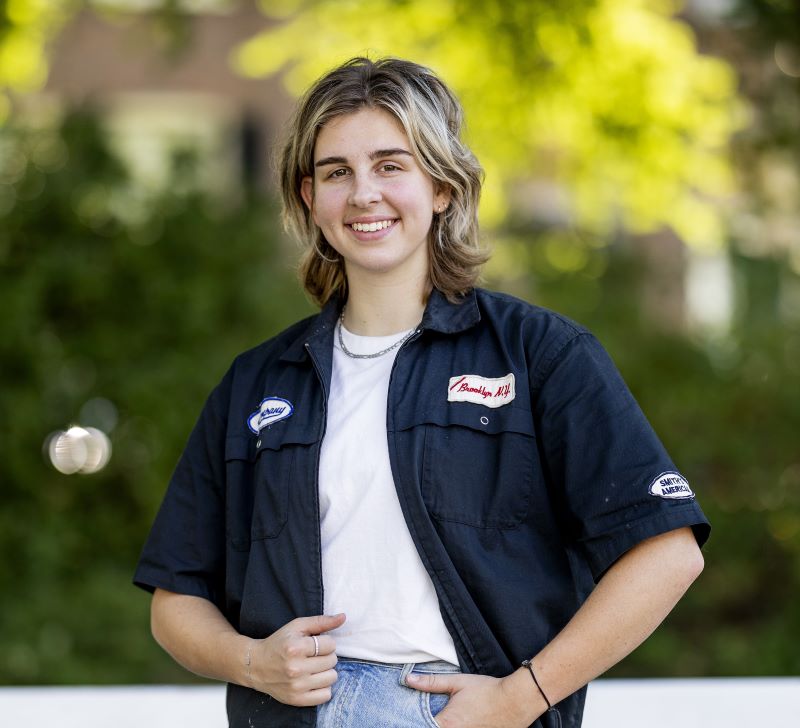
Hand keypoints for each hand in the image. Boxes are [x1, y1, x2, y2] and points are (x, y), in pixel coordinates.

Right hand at [248, 613, 345, 706]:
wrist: (256, 666)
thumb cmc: (279, 643)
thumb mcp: (297, 626)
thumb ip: (321, 621)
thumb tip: (343, 617)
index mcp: (296, 647)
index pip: (330, 644)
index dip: (326, 642)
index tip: (316, 644)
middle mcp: (296, 668)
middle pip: (332, 661)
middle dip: (326, 656)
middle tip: (314, 655)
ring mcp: (297, 686)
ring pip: (332, 677)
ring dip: (326, 671)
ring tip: (314, 667)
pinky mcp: (297, 700)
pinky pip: (326, 695)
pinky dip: (323, 687)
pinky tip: (313, 680)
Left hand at [406, 671, 538, 727]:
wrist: (516, 701)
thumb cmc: (487, 690)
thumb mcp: (458, 682)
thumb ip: (431, 682)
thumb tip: (408, 679)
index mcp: (447, 724)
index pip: (421, 726)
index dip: (413, 722)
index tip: (406, 720)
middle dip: (426, 723)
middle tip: (431, 715)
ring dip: (443, 726)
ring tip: (450, 716)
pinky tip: (459, 722)